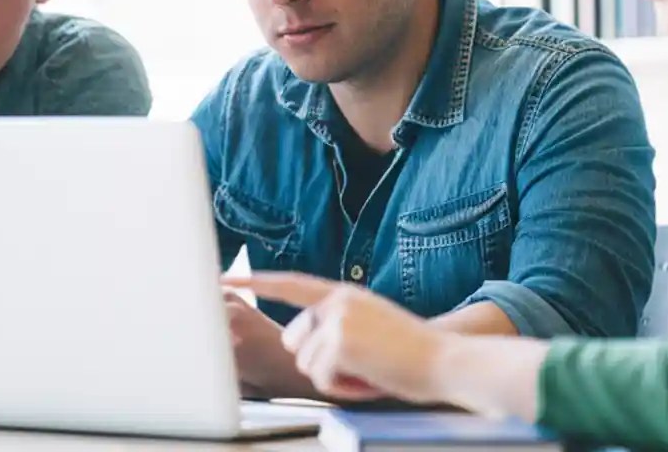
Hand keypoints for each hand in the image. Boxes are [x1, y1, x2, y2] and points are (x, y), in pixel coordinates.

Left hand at [226, 273, 445, 403]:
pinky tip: (371, 379)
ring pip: (305, 362)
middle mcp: (337, 300)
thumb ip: (336, 324)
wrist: (445, 360)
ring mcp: (337, 320)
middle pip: (293, 338)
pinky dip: (345, 388)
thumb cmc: (412, 352)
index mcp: (344, 293)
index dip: (254, 281)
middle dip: (315, 360)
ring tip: (369, 371)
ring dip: (333, 377)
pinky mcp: (340, 344)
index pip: (290, 284)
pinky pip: (322, 379)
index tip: (222, 279)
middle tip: (357, 366)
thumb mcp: (371, 324)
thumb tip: (301, 343)